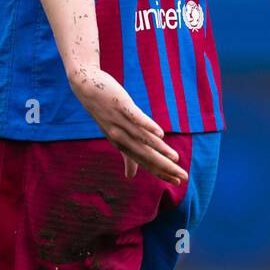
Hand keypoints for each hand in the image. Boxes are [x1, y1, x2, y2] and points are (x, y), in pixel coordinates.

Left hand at [68, 64, 187, 184]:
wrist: (85, 88)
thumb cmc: (103, 113)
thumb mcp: (114, 135)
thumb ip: (126, 155)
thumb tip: (130, 177)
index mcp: (120, 144)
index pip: (144, 162)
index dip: (161, 172)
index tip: (178, 182)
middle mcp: (120, 136)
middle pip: (146, 155)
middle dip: (165, 167)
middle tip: (184, 177)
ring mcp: (120, 121)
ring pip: (143, 138)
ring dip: (160, 149)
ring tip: (176, 158)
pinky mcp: (120, 105)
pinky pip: (135, 117)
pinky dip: (148, 126)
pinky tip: (161, 133)